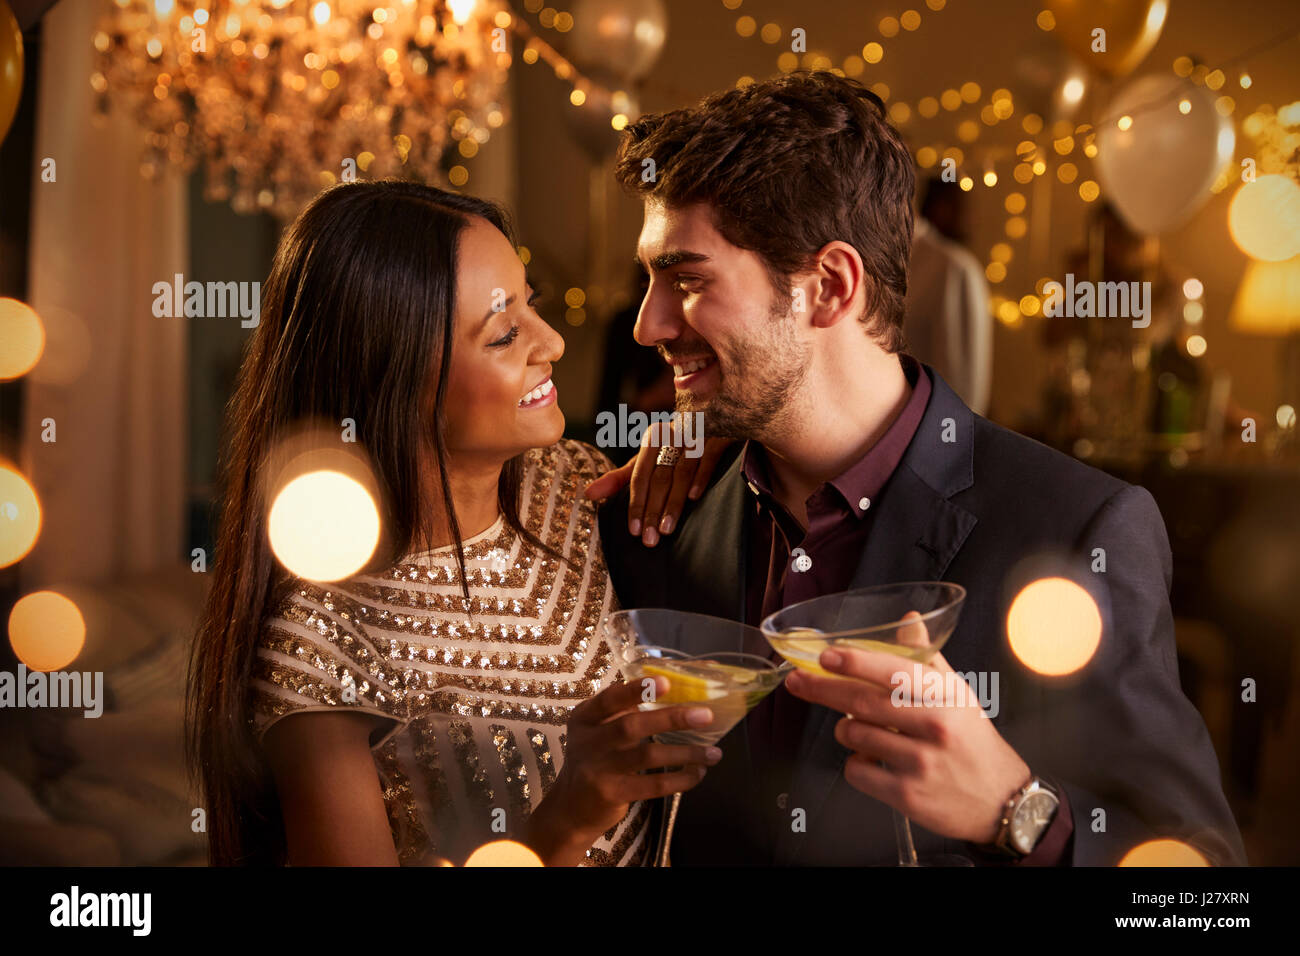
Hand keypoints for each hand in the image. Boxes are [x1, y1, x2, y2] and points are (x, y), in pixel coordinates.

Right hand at [527, 675, 720, 864]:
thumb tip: (678, 688)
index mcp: (585, 717)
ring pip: (647, 756)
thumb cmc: (596, 760)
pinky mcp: (611, 794)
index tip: (667, 682)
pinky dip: (679, 779)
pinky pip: (653, 785)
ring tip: (714, 752)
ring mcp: (598, 769)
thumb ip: (627, 711)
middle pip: (632, 725)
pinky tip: (697, 773)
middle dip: (672, 718)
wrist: (571, 808)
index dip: (638, 690)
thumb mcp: (599, 731)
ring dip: (685, 753)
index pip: (610, 698)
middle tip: (705, 715)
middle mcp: (588, 740)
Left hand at [584, 419, 733, 546]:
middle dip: (652, 510)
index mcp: (653, 439)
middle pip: (658, 478)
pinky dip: (700, 478)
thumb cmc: (674, 447)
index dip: (636, 503)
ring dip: (673, 503)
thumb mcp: (647, 459)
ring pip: (681, 473)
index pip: (639, 476)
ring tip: (666, 530)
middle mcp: (672, 435)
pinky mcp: (718, 438)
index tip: (633, 530)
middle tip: (649, 539)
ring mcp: (696, 436)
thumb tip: (587, 494)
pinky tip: (694, 499)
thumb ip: (619, 478)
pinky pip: (707, 459)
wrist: (713, 418)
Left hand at [783, 613, 1029, 845]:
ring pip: (854, 735)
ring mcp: (919, 763)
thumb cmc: (973, 742)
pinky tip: (872, 761)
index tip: (825, 656)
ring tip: (861, 729)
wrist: (1002, 801)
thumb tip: (908, 618)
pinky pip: (856, 771)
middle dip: (822, 688)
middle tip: (798, 681)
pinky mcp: (906, 795)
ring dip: (846, 729)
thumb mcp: (958, 694)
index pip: (894, 672)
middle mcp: (934, 727)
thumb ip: (928, 657)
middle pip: (862, 701)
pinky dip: (855, 763)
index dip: (855, 661)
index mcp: (945, 697)